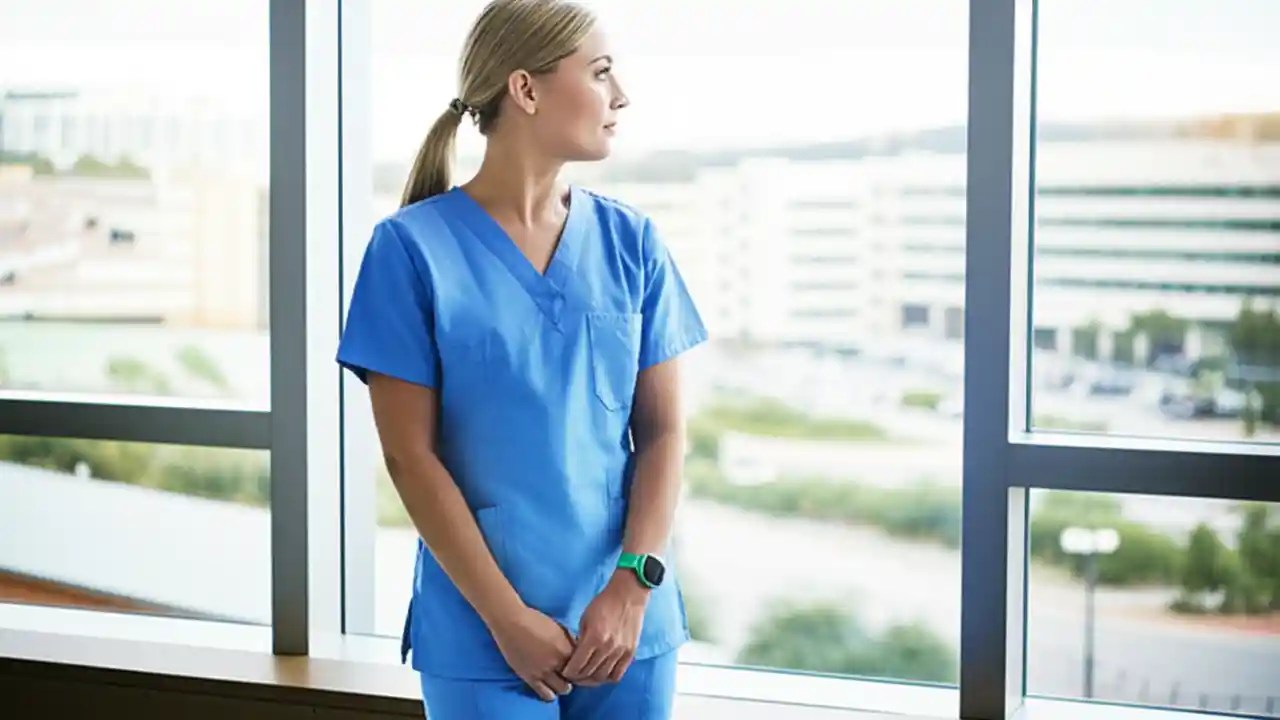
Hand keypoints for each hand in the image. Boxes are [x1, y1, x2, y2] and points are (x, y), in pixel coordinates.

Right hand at [489, 606, 576, 701]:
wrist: (511, 623)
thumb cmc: (534, 620)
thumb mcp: (558, 627)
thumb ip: (569, 641)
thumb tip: (577, 650)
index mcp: (565, 648)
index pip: (582, 664)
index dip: (581, 665)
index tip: (577, 665)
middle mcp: (556, 661)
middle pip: (575, 678)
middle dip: (574, 677)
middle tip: (569, 674)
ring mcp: (543, 671)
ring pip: (563, 689)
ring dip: (563, 686)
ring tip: (559, 681)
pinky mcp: (530, 678)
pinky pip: (545, 694)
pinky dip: (550, 694)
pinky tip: (549, 689)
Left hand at [561, 570, 649, 685]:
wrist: (628, 595)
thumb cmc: (603, 603)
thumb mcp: (585, 618)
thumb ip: (580, 639)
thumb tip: (576, 656)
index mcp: (593, 638)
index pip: (577, 666)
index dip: (568, 672)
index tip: (564, 672)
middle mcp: (607, 648)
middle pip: (588, 674)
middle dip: (577, 678)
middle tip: (573, 676)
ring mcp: (620, 652)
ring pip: (602, 677)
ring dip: (591, 680)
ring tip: (586, 677)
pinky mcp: (630, 653)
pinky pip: (618, 674)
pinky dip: (607, 678)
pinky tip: (601, 674)